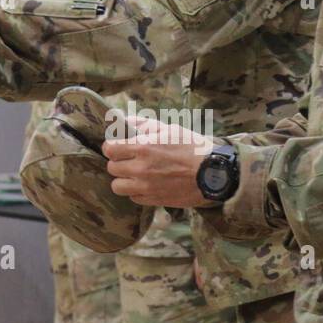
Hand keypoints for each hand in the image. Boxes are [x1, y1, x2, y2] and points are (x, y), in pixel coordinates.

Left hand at [103, 116, 217, 208]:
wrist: (213, 173)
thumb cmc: (193, 147)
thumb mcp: (169, 129)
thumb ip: (144, 125)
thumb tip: (125, 122)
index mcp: (143, 147)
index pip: (110, 149)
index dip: (112, 146)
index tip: (117, 146)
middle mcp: (140, 168)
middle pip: (112, 168)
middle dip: (118, 162)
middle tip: (128, 159)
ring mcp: (146, 187)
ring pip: (117, 186)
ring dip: (123, 179)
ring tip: (134, 174)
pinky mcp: (153, 200)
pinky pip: (133, 198)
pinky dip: (136, 191)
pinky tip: (146, 184)